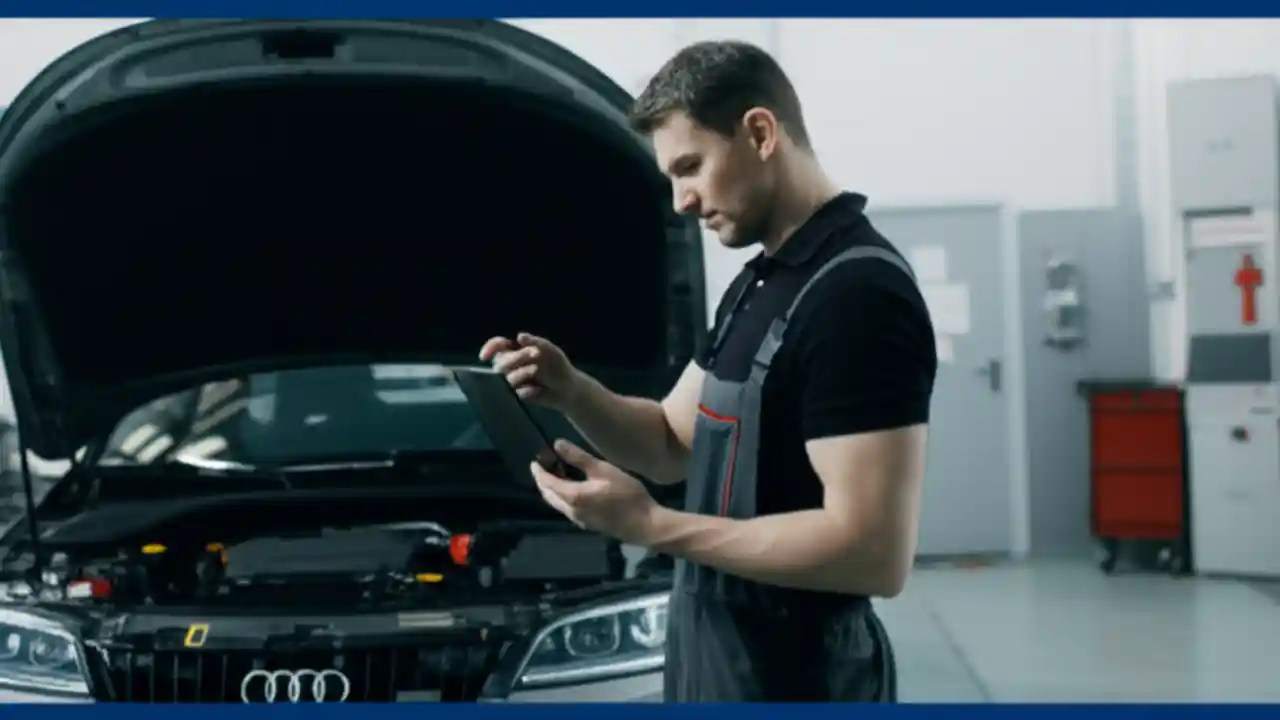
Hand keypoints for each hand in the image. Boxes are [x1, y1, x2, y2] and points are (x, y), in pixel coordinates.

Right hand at [478, 333, 583, 412]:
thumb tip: (519, 336)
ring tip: (536, 370)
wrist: (569, 389)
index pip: (498, 347)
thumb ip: (536, 342)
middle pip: (500, 362)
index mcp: (517, 351)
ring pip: (508, 378)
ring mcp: (516, 380)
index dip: (490, 348)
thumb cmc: (559, 366)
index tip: (485, 355)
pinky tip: (539, 389)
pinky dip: (529, 389)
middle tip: (534, 353)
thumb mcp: (550, 351)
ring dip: (521, 372)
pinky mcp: (520, 394)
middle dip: (515, 357)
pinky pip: (518, 392)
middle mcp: (513, 365)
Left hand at [530, 439, 657, 544]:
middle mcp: (570, 510)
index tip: (534, 460)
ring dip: (553, 489)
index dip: (538, 471)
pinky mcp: (588, 524)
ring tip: (559, 473)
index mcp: (571, 496)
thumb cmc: (626, 494)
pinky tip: (574, 488)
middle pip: (548, 495)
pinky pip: (568, 508)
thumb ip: (578, 457)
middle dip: (543, 480)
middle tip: (545, 465)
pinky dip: (563, 496)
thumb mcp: (603, 470)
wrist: (644, 525)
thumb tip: (557, 444)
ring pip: (557, 503)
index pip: (546, 482)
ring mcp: (579, 520)